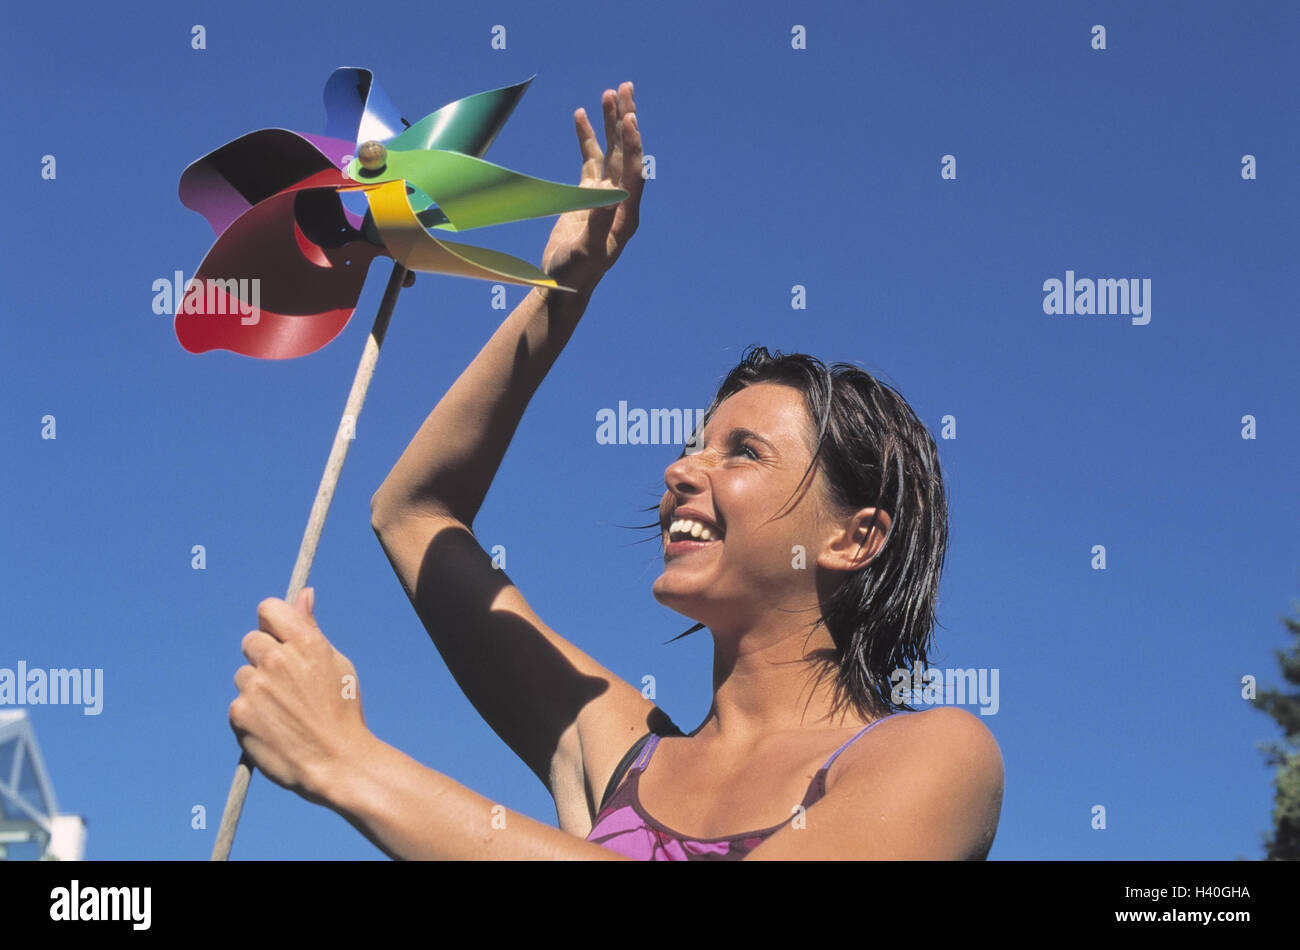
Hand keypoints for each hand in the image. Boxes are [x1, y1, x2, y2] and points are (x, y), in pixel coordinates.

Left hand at [229, 588, 372, 805]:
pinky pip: (239, 704)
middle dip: (264, 656)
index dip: (273, 622)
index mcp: (306, 642)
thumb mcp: (335, 663)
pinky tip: (275, 727)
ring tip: (285, 711)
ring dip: (257, 688)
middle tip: (286, 683)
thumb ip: (311, 628)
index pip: (269, 609)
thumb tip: (304, 593)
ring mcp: (256, 687)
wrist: (337, 762)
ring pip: (244, 675)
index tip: (279, 636)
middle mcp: (277, 659)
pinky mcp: (240, 713)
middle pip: (251, 640)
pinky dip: (252, 715)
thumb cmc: (342, 710)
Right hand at [539, 81, 644, 293]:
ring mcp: (604, 195)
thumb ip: (598, 221)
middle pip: (626, 153)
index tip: (629, 118)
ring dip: (610, 123)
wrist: (563, 285)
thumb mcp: (589, 250)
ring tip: (609, 93)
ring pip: (610, 151)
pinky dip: (587, 138)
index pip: (634, 171)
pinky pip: (590, 159)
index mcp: (627, 214)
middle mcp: (621, 200)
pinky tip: (581, 115)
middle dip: (626, 120)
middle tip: (625, 88)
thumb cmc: (577, 272)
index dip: (632, 145)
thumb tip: (609, 193)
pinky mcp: (587, 194)